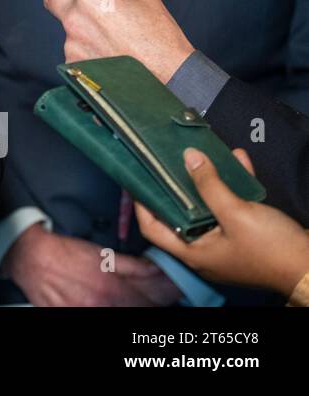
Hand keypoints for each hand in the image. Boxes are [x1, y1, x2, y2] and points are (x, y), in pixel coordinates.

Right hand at [1, 223, 181, 305]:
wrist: (31, 259)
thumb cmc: (64, 253)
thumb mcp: (102, 254)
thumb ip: (132, 266)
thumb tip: (158, 270)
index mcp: (112, 290)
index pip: (153, 302)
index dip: (169, 296)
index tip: (176, 290)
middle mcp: (103, 308)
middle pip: (141, 312)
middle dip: (154, 303)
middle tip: (161, 295)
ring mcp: (89, 316)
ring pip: (125, 316)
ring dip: (136, 307)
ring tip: (134, 298)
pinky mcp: (76, 319)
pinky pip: (103, 318)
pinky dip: (116, 310)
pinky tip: (116, 303)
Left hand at [42, 0, 194, 83]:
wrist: (169, 77)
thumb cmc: (161, 40)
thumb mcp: (146, 0)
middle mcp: (77, 19)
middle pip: (53, 0)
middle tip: (79, 1)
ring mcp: (72, 43)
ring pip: (71, 30)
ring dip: (84, 30)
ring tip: (110, 40)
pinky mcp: (73, 63)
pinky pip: (76, 51)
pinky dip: (89, 51)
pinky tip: (108, 55)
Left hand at [136, 148, 308, 297]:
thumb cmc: (271, 248)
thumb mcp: (235, 213)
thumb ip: (209, 185)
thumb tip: (188, 157)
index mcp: (193, 252)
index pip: (153, 228)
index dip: (142, 204)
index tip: (136, 178)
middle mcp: (205, 250)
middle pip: (180, 214)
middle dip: (176, 186)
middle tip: (166, 162)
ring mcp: (226, 243)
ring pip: (208, 207)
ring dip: (207, 181)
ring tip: (200, 154)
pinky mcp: (248, 234)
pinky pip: (234, 206)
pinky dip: (234, 185)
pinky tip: (238, 160)